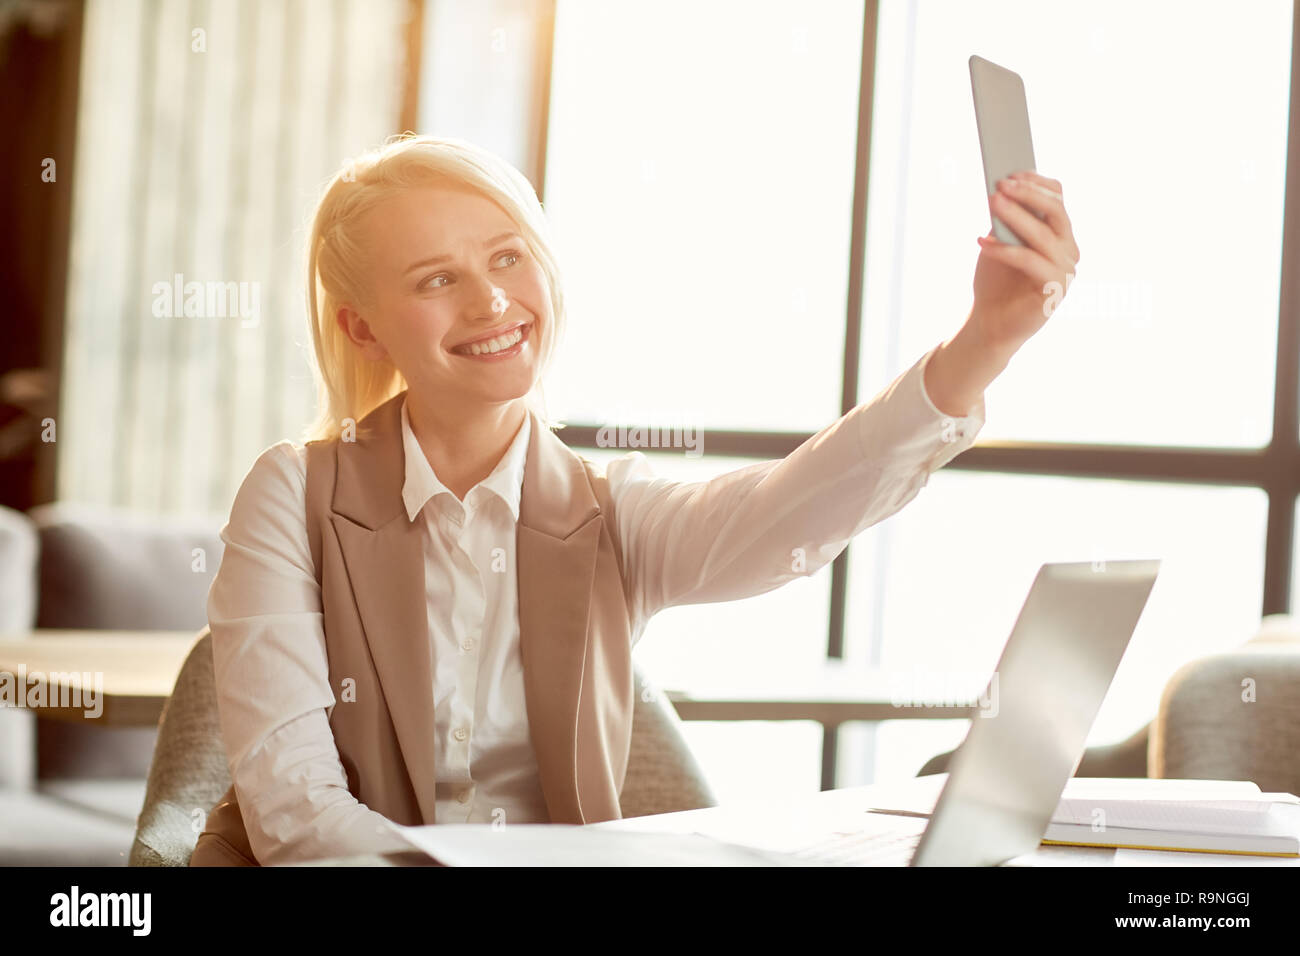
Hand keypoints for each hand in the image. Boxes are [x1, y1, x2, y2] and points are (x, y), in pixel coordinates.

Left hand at [970, 171, 1079, 353]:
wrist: (991, 323)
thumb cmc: (996, 281)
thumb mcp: (1001, 241)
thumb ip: (1007, 219)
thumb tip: (1003, 188)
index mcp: (1061, 235)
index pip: (1058, 200)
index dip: (1037, 183)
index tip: (1011, 172)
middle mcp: (1070, 251)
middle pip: (1056, 212)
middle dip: (1028, 195)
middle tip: (1000, 185)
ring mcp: (1065, 272)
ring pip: (1043, 235)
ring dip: (1015, 216)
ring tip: (991, 203)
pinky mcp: (1054, 291)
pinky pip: (1030, 262)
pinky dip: (1005, 250)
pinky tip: (982, 242)